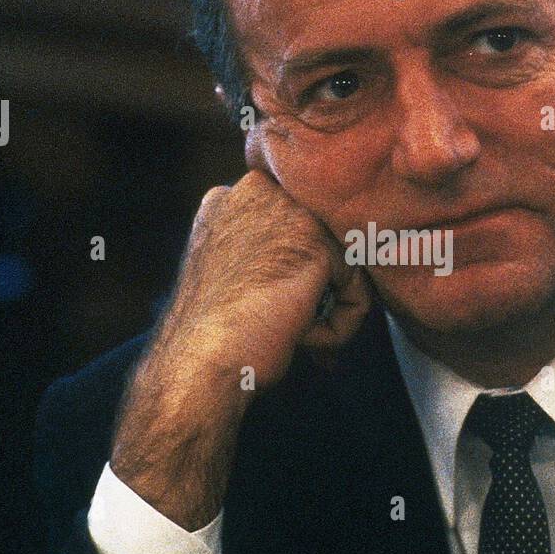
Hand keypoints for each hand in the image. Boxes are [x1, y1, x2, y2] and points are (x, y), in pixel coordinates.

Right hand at [109, 170, 369, 528]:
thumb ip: (273, 255)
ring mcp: (287, 212)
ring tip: (300, 341)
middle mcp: (258, 192)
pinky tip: (305, 341)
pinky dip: (340, 327)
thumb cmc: (213, 336)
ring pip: (345, 264)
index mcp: (232, 197)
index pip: (299, 222)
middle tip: (302, 335)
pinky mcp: (315, 242)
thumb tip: (327, 270)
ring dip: (330, 312)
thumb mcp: (236, 274)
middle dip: (323, 290)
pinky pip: (356, 289)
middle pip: (326, 239)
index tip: (288, 313)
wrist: (198, 361)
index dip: (303, 270)